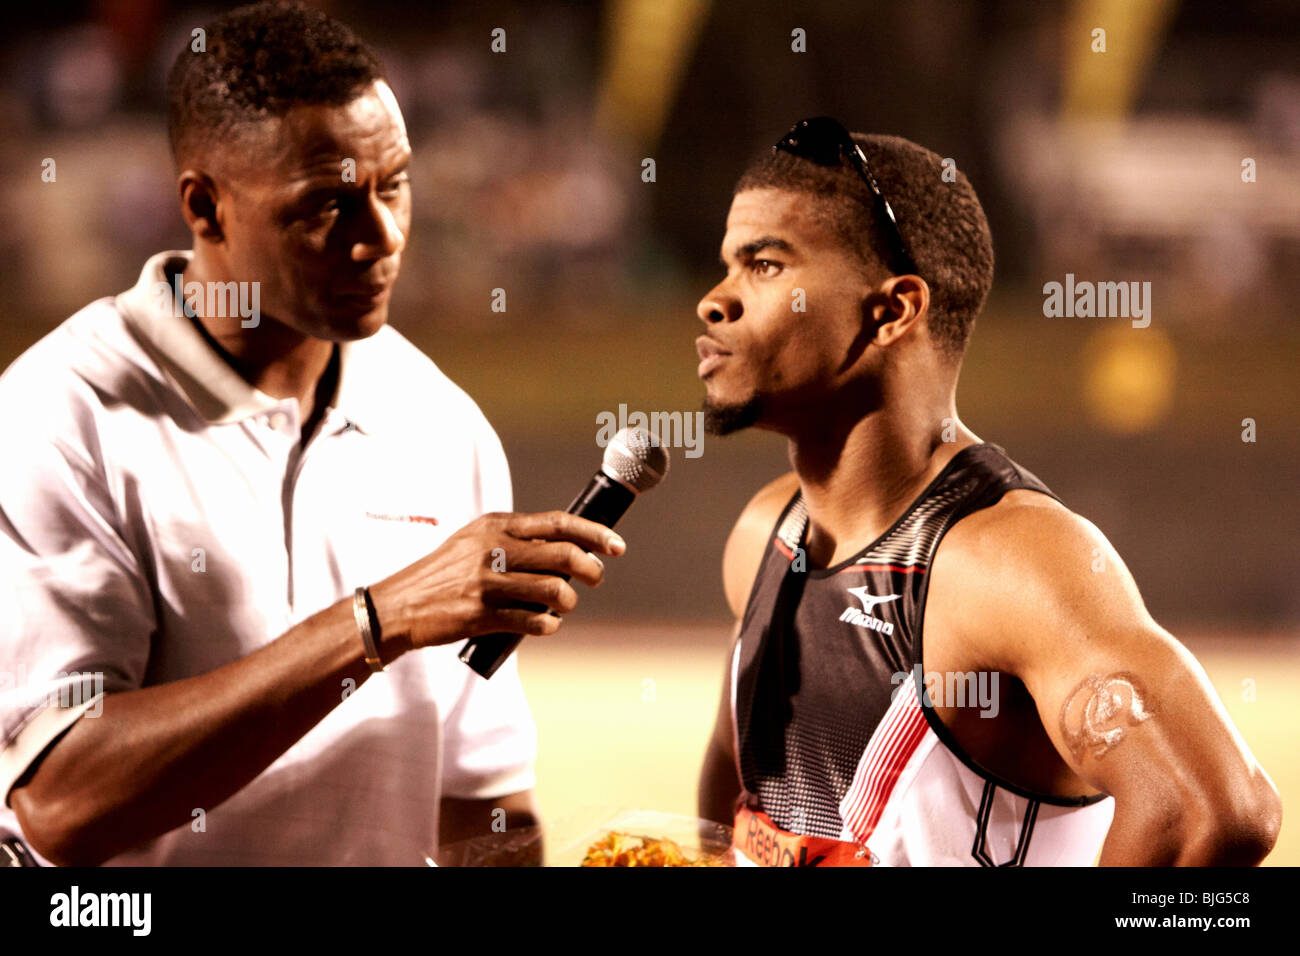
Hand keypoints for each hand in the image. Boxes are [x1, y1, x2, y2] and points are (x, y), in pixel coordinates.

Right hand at [367, 511, 624, 651]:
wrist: (399, 606)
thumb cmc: (443, 573)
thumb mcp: (474, 540)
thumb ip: (514, 538)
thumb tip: (567, 546)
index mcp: (495, 526)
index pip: (557, 522)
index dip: (594, 533)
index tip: (617, 545)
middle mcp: (493, 550)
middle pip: (564, 555)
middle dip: (591, 569)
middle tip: (596, 578)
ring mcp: (487, 583)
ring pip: (554, 591)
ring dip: (569, 602)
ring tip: (565, 606)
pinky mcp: (481, 615)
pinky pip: (533, 622)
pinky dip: (549, 626)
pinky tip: (548, 625)